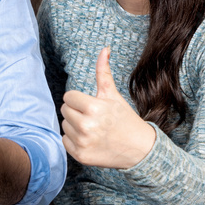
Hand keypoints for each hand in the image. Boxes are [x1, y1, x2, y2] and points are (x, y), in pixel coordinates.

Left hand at [60, 48, 155, 168]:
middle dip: (77, 111)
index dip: (79, 100)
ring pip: (64, 125)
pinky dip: (74, 140)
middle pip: (65, 111)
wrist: (140, 149)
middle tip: (93, 117)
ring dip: (74, 126)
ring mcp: (83, 142)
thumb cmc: (124, 119)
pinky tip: (89, 139)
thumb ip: (103, 72)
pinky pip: (64, 141)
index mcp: (93, 108)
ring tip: (93, 128)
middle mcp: (86, 126)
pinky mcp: (80, 156)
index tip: (91, 105)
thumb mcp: (113, 95)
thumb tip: (104, 49)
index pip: (68, 97)